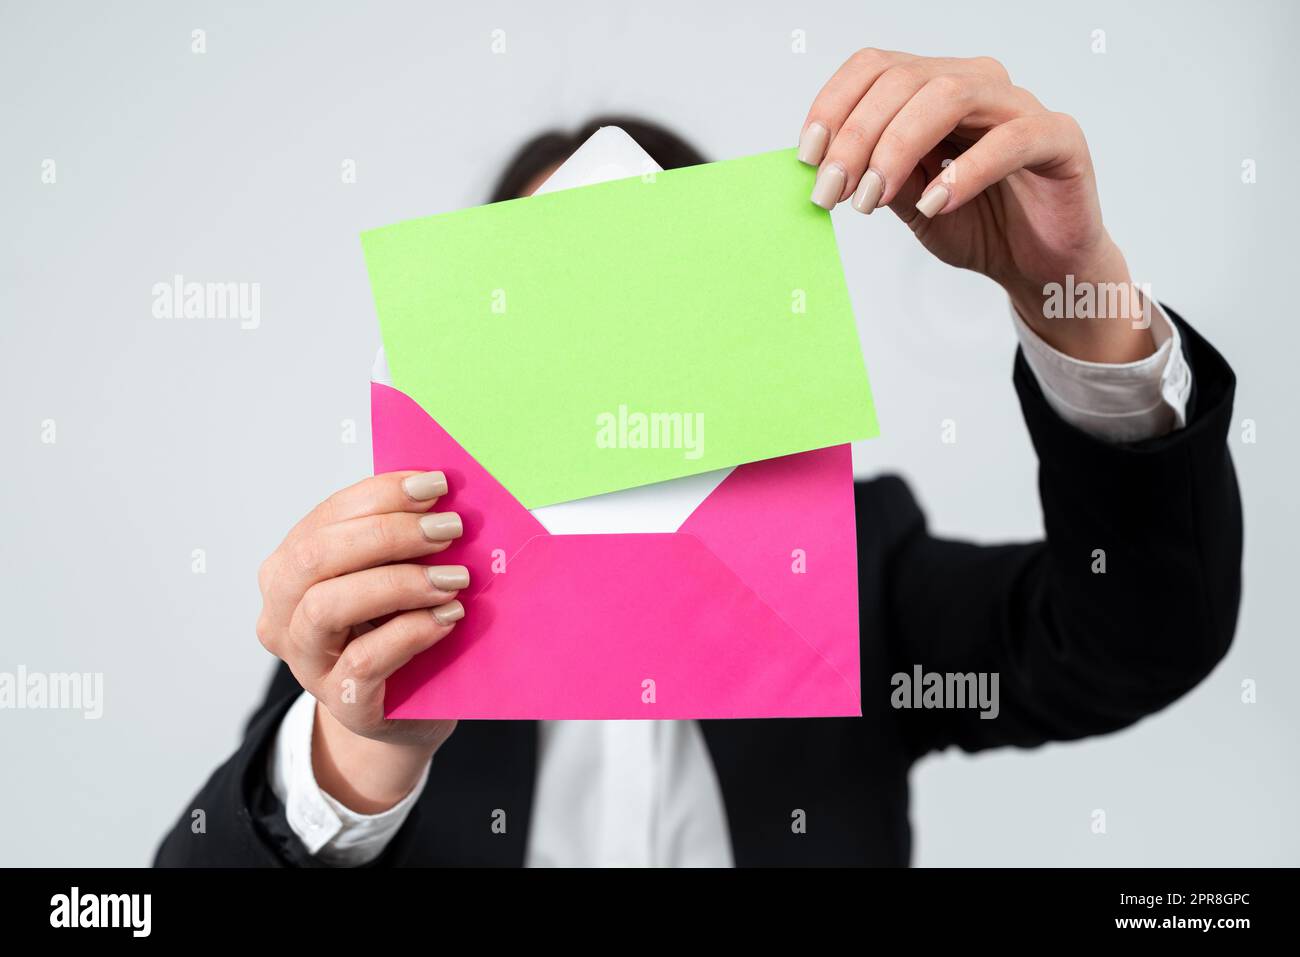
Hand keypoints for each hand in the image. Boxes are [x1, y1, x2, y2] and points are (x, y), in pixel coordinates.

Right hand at [255, 470, 466, 812]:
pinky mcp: (342, 702)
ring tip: (454, 578)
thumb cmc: (400, 629)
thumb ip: (396, 539)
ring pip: (327, 606)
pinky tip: (450, 617)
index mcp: (289, 571)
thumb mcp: (390, 575)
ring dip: (398, 582)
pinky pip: (365, 659)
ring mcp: (307, 662)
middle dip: (387, 533)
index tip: (435, 484)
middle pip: (316, 556)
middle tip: (449, 528)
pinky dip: (412, 631)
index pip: (325, 519)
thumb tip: (437, 492)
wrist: (408, 709)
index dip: (380, 496)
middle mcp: (282, 615)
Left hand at [799, 48, 1153, 363]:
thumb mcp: (906, 201)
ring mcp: (1020, 107)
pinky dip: (966, 171)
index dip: (833, 106)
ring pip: (949, 96)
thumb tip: (821, 165)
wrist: (1038, 266)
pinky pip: (1011, 139)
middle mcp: (978, 84)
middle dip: (855, 137)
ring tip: (873, 200)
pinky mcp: (1059, 139)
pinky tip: (935, 204)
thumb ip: (873, 175)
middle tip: (832, 192)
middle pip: (903, 80)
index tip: (808, 158)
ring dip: (897, 148)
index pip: (875, 67)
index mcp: (935, 88)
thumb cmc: (976, 225)